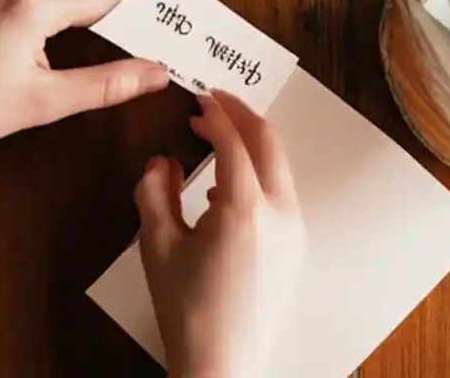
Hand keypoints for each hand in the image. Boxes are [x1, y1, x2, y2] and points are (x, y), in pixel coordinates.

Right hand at [137, 91, 305, 377]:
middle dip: (241, 116)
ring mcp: (294, 231)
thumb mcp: (158, 246)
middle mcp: (280, 213)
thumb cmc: (189, 311)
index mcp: (245, 207)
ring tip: (217, 142)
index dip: (214, 113)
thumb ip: (154, 192)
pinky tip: (226, 191)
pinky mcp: (295, 249)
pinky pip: (281, 194)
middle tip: (216, 102)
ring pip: (278, 168)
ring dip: (251, 145)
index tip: (199, 98)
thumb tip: (162, 163)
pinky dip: (258, 176)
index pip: (233, 140)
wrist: (223, 365)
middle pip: (268, 143)